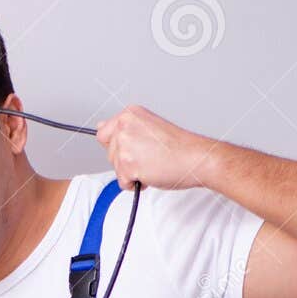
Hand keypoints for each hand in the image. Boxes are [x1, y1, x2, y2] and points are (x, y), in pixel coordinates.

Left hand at [95, 106, 216, 190]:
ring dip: (132, 172)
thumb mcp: (148, 127)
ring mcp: (125, 145)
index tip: (134, 148)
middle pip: (109, 153)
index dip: (118, 146)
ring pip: (116, 168)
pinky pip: (122, 182)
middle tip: (150, 156)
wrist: (196, 158)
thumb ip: (124, 129)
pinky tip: (151, 173)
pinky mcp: (128, 164)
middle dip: (126, 160)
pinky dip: (135, 183)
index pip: (103, 133)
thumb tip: (100, 127)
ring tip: (152, 163)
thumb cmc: (178, 146)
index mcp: (130, 114)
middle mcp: (124, 126)